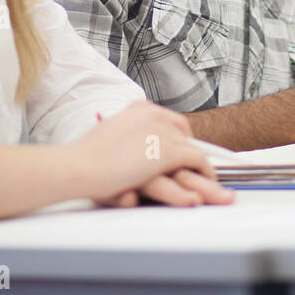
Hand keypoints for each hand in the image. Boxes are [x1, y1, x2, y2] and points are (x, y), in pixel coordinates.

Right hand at [73, 101, 234, 207]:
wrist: (80, 166)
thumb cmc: (85, 158)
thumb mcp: (109, 138)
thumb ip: (127, 139)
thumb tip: (133, 149)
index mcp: (139, 108)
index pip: (171, 122)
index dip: (180, 140)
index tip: (185, 155)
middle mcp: (154, 115)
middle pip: (185, 135)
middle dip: (195, 154)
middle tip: (204, 169)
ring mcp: (163, 132)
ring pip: (194, 151)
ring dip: (205, 170)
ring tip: (214, 182)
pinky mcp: (169, 151)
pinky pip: (197, 161)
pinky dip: (206, 174)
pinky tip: (208, 185)